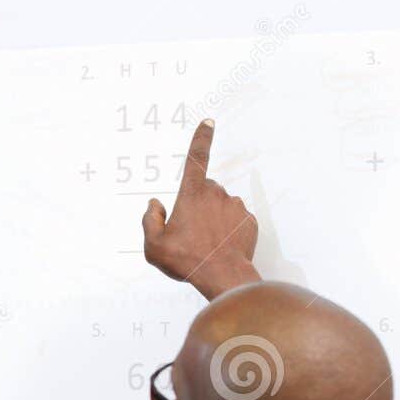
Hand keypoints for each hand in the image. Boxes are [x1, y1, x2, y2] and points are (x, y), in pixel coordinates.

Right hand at [142, 119, 260, 299]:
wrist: (223, 278)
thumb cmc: (187, 261)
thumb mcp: (154, 246)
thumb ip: (150, 221)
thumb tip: (155, 206)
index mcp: (192, 194)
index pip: (196, 158)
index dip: (201, 138)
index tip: (208, 122)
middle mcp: (216, 193)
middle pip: (205, 191)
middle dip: (198, 205)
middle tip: (190, 233)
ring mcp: (235, 206)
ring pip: (221, 206)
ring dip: (214, 219)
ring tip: (206, 244)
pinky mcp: (249, 221)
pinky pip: (236, 221)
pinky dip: (228, 230)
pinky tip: (221, 247)